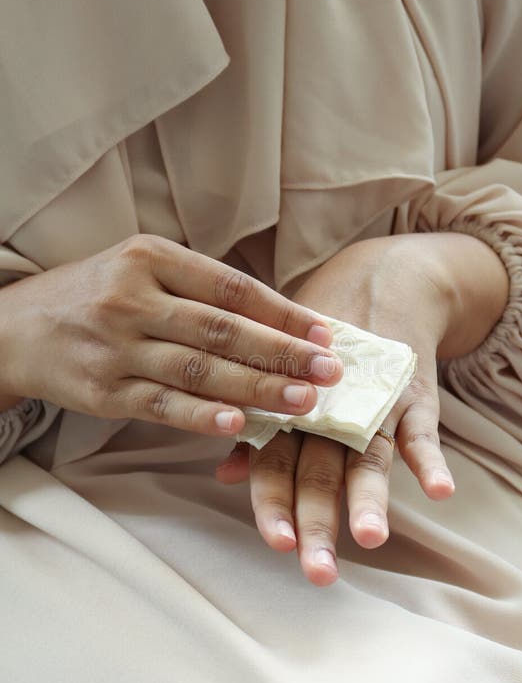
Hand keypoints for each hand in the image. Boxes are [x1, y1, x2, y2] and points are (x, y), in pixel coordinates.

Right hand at [0, 234, 342, 433]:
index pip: (230, 287)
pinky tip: (239, 424)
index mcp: (149, 258)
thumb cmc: (95, 295)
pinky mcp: (104, 392)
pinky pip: (163, 406)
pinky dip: (202, 417)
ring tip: (304, 403)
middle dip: (283, 354)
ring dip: (257, 389)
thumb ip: (198, 288)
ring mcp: (116, 348)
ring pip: (199, 370)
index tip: (323, 334)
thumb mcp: (139, 268)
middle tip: (329, 373)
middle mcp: (132, 299)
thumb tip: (279, 319)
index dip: (282, 313)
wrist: (16, 329)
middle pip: (222, 330)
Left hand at [217, 232, 508, 583]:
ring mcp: (374, 403)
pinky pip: (424, 428)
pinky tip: (442, 491)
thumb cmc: (318, 346)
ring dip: (370, 497)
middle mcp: (328, 413)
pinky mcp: (413, 391)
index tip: (277, 545)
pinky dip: (432, 458)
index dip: (276, 504)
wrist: (378, 283)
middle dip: (318, 522)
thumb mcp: (283, 378)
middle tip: (318, 572)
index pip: (277, 467)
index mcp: (292, 415)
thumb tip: (224, 475)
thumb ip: (259, 431)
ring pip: (368, 457)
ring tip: (371, 538)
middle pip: (321, 473)